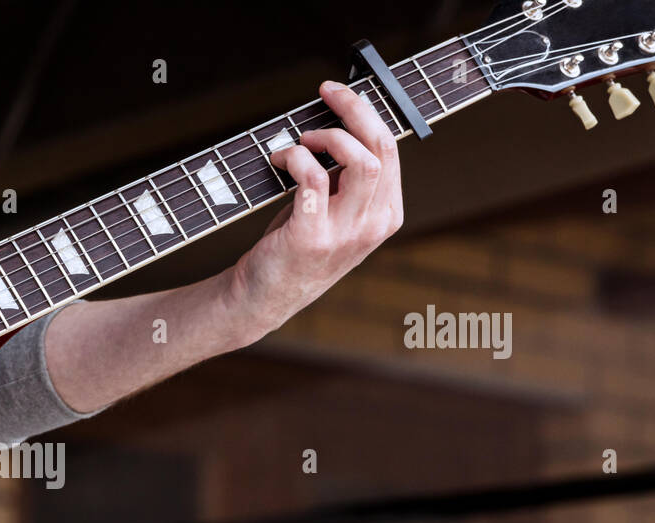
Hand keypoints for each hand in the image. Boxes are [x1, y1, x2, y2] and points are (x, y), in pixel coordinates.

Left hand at [222, 80, 403, 335]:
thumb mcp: (336, 213)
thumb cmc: (297, 247)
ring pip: (359, 160)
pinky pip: (312, 177)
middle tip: (326, 92)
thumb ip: (347, 177)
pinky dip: (295, 157)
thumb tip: (340, 120)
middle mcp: (372, 226)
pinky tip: (280, 160)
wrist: (263, 297)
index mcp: (386, 215)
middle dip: (353, 109)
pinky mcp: (311, 236)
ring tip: (302, 138)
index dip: (366, 112)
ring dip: (327, 136)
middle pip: (381, 147)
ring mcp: (345, 234)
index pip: (391, 149)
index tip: (340, 92)